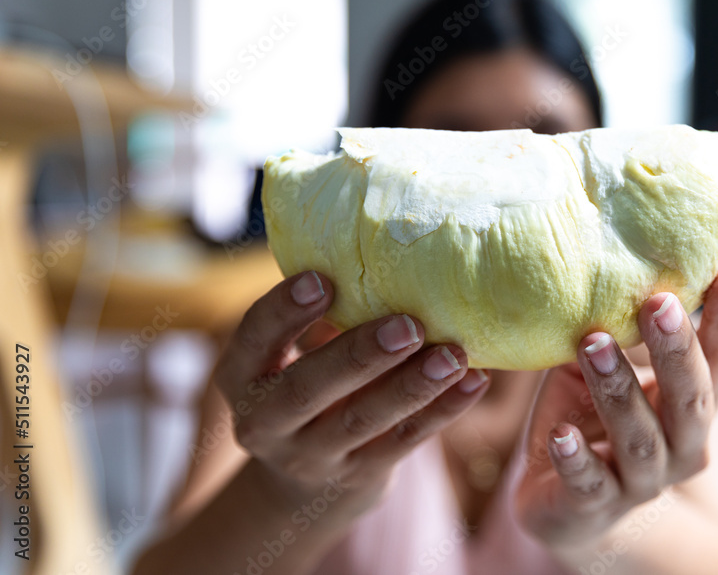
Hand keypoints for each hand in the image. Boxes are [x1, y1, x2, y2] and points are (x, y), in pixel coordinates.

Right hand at [212, 270, 490, 518]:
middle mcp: (266, 421)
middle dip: (359, 355)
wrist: (307, 481)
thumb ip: (319, 313)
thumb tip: (384, 239)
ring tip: (453, 354)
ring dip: (411, 386)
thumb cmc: (307, 382)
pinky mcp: (358, 476)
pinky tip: (473, 381)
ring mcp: (312, 456)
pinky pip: (403, 443)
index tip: (321, 279)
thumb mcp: (287, 355)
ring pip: (362, 420)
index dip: (283, 311)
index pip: (254, 338)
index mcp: (241, 375)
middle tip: (408, 325)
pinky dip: (441, 412)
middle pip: (308, 389)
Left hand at [515, 266, 717, 548]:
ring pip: (638, 437)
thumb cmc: (591, 419)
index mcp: (691, 406)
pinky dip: (576, 458)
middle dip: (677, 351)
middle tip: (659, 302)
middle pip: (691, 399)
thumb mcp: (606, 368)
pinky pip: (588, 482)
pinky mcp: (593, 504)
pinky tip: (560, 434)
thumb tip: (613, 262)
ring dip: (619, 390)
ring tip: (593, 344)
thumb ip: (618, 330)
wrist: (567, 505)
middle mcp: (680, 447)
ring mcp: (640, 481)